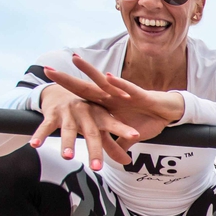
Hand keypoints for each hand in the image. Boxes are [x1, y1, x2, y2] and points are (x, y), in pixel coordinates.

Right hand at [30, 83, 140, 169]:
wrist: (62, 90)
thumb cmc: (87, 114)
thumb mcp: (99, 126)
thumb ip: (113, 145)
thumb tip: (127, 163)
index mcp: (100, 115)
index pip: (114, 124)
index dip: (124, 129)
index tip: (136, 136)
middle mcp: (86, 113)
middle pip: (91, 133)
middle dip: (94, 150)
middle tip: (97, 168)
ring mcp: (69, 113)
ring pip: (68, 130)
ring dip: (68, 143)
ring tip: (68, 158)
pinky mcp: (52, 114)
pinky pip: (45, 126)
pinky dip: (39, 135)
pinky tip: (34, 145)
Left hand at [42, 54, 184, 164]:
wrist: (168, 114)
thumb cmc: (148, 121)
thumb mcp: (127, 136)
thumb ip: (115, 143)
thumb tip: (107, 156)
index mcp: (107, 104)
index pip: (82, 96)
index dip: (66, 90)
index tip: (48, 87)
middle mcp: (112, 95)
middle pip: (85, 87)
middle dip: (67, 79)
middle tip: (47, 70)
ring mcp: (124, 93)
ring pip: (104, 81)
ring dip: (90, 71)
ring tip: (76, 60)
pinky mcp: (140, 95)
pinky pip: (127, 88)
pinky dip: (118, 84)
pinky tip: (109, 76)